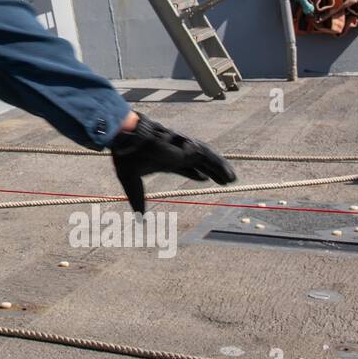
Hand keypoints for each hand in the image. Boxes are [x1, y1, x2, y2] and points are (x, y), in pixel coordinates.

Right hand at [109, 114, 235, 212]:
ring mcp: (183, 151)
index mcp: (164, 161)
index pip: (183, 167)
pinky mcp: (189, 149)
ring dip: (219, 169)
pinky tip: (229, 175)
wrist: (127, 138)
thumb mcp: (131, 182)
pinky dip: (220, 166)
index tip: (204, 178)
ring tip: (231, 179)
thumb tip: (140, 219)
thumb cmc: (126, 156)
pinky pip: (209, 158)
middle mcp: (175, 154)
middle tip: (223, 180)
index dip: (194, 173)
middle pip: (198, 164)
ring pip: (206, 160)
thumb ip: (137, 200)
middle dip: (210, 171)